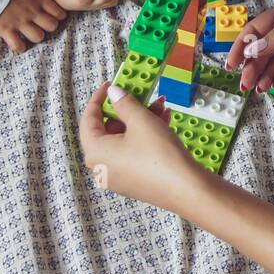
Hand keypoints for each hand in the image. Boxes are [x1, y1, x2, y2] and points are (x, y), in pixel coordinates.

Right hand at [0, 0, 66, 52]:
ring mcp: (20, 23)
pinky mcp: (6, 30)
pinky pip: (18, 45)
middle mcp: (32, 12)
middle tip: (43, 25)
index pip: (59, 12)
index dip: (58, 15)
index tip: (54, 15)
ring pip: (38, 37)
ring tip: (31, 33)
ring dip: (36, 37)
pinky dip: (20, 46)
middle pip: (52, 27)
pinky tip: (19, 43)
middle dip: (49, 27)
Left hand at [79, 81, 202, 211]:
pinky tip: (164, 123)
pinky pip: (133, 153)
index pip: (88, 120)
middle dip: (127, 110)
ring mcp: (118, 177)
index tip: (110, 85)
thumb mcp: (141, 121)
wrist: (185, 189)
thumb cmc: (159, 154)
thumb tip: (113, 93)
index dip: (99, 99)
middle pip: (107, 131)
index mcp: (95, 152)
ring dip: (140, 122)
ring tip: (160, 107)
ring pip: (124, 141)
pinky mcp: (134, 181)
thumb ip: (124, 103)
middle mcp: (102, 167)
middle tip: (140, 96)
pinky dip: (144, 137)